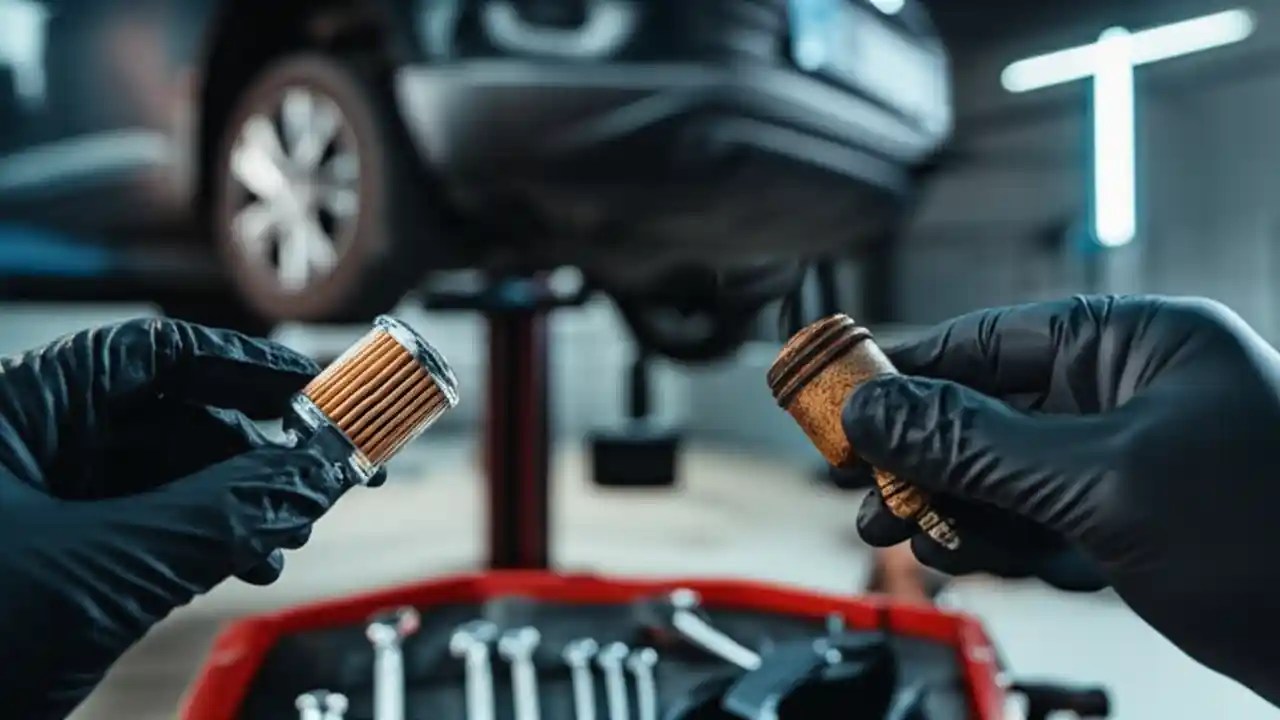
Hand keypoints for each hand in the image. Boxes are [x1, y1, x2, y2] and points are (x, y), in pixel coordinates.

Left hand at [0, 319, 352, 718]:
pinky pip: (148, 526)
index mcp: (14, 415)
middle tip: (307, 483)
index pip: (145, 354)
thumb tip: (315, 474)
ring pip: (164, 478)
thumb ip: (222, 515)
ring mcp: (41, 506)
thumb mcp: (104, 570)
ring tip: (278, 539)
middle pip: (166, 417)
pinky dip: (202, 541)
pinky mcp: (57, 558)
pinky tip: (241, 563)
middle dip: (246, 453)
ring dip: (232, 505)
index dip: (235, 363)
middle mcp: (28, 449)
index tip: (307, 388)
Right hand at [843, 295, 1279, 705]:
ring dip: (946, 501)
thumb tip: (876, 410)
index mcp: (1137, 343)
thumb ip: (978, 443)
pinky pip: (1031, 515)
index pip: (992, 340)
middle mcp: (1127, 391)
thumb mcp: (1105, 481)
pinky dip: (989, 536)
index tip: (840, 398)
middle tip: (857, 485)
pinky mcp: (1125, 520)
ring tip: (896, 531)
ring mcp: (1126, 459)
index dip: (908, 369)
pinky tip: (957, 552)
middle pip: (986, 407)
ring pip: (1000, 469)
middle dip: (920, 451)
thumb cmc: (1275, 536)